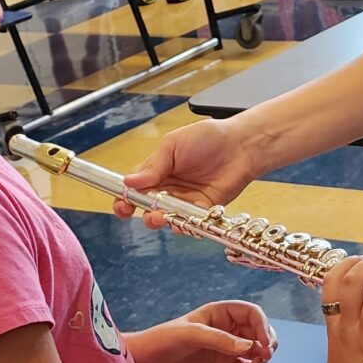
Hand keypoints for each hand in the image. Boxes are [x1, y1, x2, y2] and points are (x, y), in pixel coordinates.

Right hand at [120, 117, 254, 221]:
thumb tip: (129, 182)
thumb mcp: (173, 145)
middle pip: (146, 207)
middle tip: (136, 212)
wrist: (240, 145)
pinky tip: (179, 221)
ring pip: (165, 217)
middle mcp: (169, 187)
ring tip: (158, 216)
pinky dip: (181, 225)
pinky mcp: (202, 209)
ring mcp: (185, 200)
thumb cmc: (208, 137)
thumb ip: (153, 166)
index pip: (135, 188)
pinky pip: (187, 222)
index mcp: (158, 170)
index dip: (125, 198)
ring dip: (157, 220)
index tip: (122, 204)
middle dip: (139, 212)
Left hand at [128, 300, 276, 362]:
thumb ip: (220, 339)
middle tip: (266, 357)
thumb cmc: (160, 341)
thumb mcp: (190, 335)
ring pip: (255, 350)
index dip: (262, 325)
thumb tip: (248, 347)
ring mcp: (224, 348)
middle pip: (258, 331)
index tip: (264, 343)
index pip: (251, 313)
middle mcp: (225, 329)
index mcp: (218, 313)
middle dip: (267, 343)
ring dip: (262, 359)